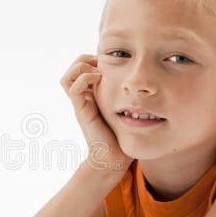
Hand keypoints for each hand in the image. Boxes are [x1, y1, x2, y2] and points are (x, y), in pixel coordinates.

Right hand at [60, 54, 133, 172]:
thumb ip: (130, 96)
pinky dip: (85, 77)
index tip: (113, 60)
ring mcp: (81, 104)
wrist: (115, 158)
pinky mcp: (82, 111)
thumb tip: (148, 82)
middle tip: (104, 63)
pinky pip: (74, 88)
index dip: (93, 58)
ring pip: (67, 77)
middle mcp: (83, 98)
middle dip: (86, 59)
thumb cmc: (124, 134)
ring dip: (81, 67)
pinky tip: (100, 78)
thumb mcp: (127, 108)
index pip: (81, 68)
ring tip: (99, 70)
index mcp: (92, 95)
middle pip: (72, 70)